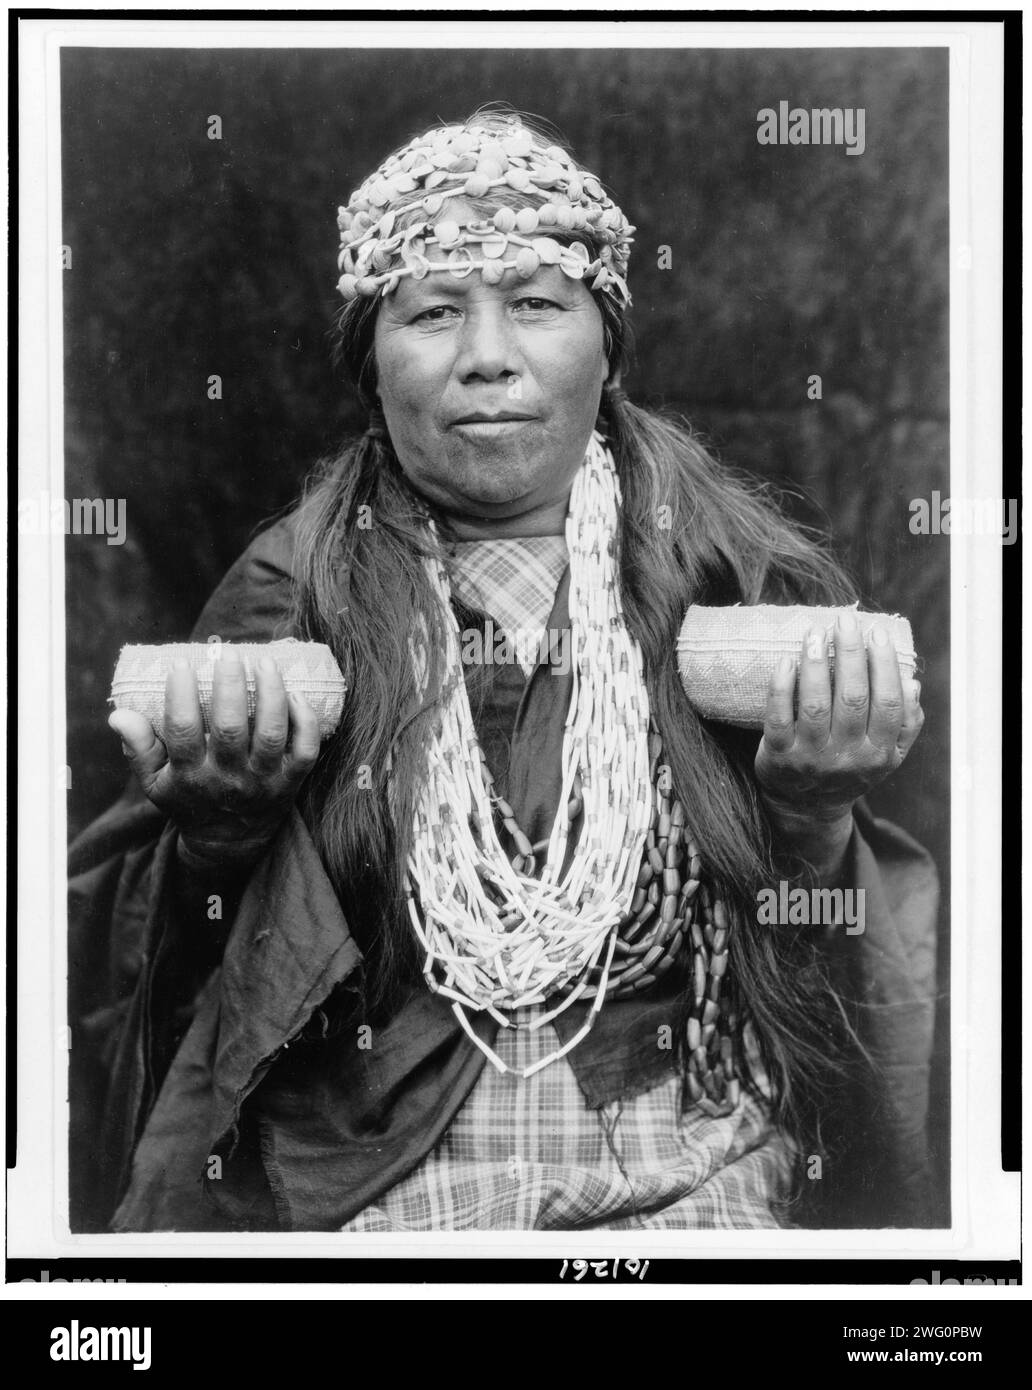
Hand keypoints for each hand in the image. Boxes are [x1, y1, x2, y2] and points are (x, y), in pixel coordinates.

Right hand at [108, 648, 320, 865]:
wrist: (229, 842)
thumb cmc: (189, 799)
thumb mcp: (155, 783)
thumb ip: (139, 747)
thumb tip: (118, 713)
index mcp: (190, 775)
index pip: (183, 731)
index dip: (181, 695)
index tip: (182, 663)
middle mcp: (228, 778)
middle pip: (231, 728)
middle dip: (230, 686)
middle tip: (228, 653)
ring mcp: (263, 780)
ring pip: (272, 734)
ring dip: (271, 694)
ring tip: (265, 662)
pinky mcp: (291, 781)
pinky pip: (306, 750)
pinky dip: (306, 721)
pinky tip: (298, 694)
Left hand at [755, 610, 923, 859]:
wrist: (807, 808)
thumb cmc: (851, 767)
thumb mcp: (887, 755)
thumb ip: (906, 722)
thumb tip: (912, 681)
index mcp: (880, 753)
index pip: (888, 703)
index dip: (884, 666)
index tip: (876, 633)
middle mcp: (848, 757)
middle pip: (853, 698)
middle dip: (850, 653)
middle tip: (844, 620)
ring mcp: (812, 758)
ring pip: (816, 704)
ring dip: (816, 665)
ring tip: (815, 634)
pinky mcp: (779, 757)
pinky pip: (779, 718)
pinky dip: (781, 687)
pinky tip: (786, 661)